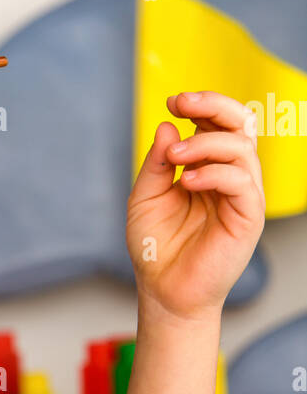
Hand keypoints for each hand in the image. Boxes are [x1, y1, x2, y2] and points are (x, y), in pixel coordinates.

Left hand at [126, 91, 265, 321]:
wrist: (163, 291)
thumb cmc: (156, 247)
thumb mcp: (145, 196)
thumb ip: (156, 162)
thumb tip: (169, 126)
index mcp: (207, 167)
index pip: (217, 123)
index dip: (200, 105)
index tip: (172, 103)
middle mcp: (229, 177)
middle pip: (241, 124)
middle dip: (214, 105)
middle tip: (182, 103)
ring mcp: (241, 196)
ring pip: (243, 148)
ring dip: (206, 144)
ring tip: (175, 158)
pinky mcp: (248, 218)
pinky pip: (243, 182)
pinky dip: (215, 174)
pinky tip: (188, 182)